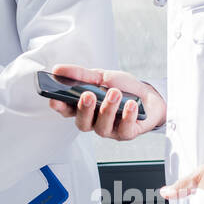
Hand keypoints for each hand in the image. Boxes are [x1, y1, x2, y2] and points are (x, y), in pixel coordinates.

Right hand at [46, 64, 165, 140]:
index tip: (55, 99)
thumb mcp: (100, 76)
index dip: (59, 107)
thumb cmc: (122, 87)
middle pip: (82, 123)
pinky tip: (130, 104)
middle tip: (88, 94)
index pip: (66, 111)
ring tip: (115, 93)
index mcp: (84, 108)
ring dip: (107, 109)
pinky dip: (127, 116)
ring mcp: (109, 129)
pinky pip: (124, 130)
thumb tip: (58, 69)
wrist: (148, 95)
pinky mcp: (126, 133)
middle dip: (84, 109)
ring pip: (102, 127)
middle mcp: (94, 121)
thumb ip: (80, 74)